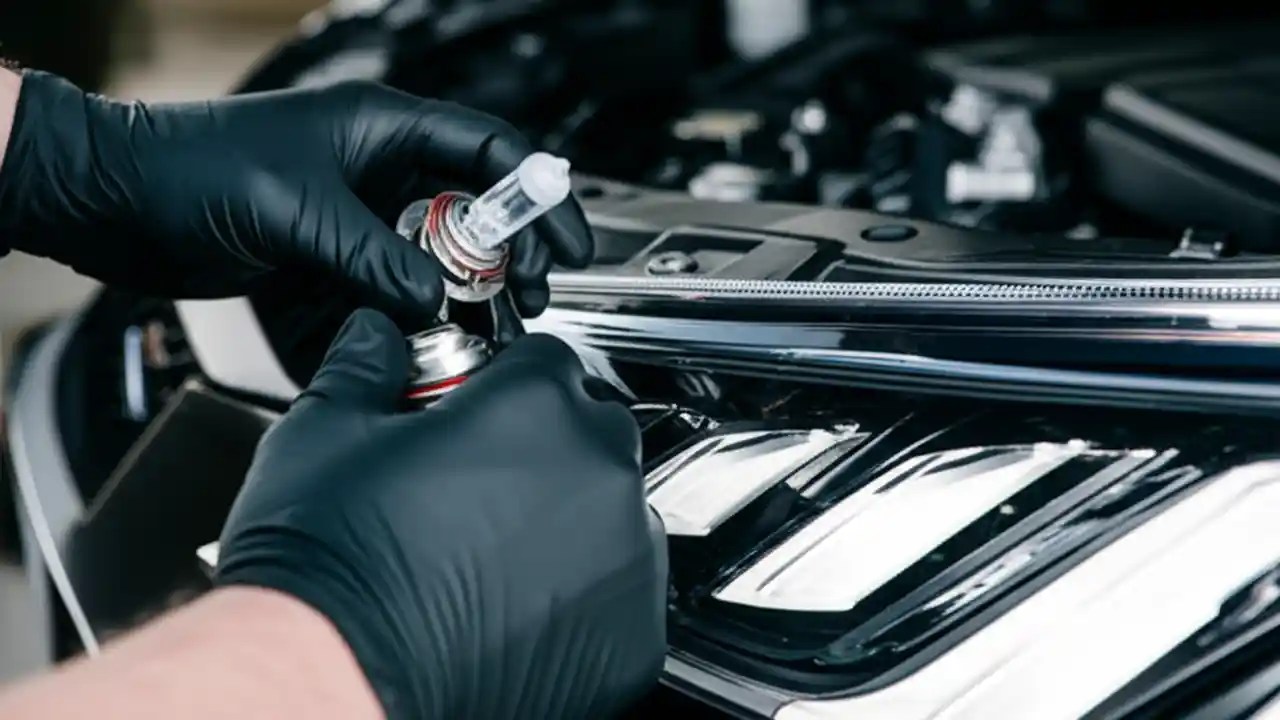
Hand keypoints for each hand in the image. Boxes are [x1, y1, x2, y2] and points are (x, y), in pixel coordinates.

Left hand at [0, 70, 591, 316]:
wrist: (111, 204)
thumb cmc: (188, 169)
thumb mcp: (295, 211)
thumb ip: (373, 257)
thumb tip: (433, 300)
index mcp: (382, 128)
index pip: (489, 153)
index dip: (538, 195)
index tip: (569, 241)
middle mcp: (378, 170)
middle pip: (473, 211)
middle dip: (511, 255)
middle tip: (534, 295)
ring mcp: (355, 216)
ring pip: (435, 255)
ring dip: (465, 291)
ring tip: (491, 325)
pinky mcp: (330, 259)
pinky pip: (390, 287)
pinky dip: (413, 313)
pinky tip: (427, 335)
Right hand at [215, 309, 666, 718]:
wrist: (338, 677)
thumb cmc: (329, 564)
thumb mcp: (326, 430)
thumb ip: (367, 364)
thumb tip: (379, 338)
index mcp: (538, 403)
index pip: (545, 361)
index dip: (500, 385)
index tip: (473, 415)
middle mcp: (601, 470)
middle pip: (589, 430)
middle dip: (541, 447)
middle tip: (475, 486)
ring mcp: (628, 556)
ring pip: (614, 511)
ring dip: (569, 519)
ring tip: (490, 552)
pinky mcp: (635, 635)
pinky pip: (622, 593)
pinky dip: (584, 595)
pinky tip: (517, 605)